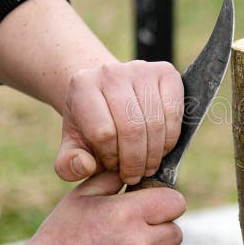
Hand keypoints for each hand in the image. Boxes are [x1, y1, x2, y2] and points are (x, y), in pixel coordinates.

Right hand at [14, 172, 185, 244]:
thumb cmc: (58, 239)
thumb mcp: (80, 198)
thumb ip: (112, 178)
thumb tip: (138, 169)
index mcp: (126, 214)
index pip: (176, 203)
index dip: (166, 205)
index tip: (154, 211)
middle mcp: (139, 244)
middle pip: (175, 233)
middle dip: (158, 233)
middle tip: (130, 237)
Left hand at [54, 60, 183, 183]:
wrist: (109, 95)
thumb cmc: (92, 125)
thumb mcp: (73, 146)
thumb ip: (69, 164)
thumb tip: (86, 166)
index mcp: (82, 87)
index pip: (103, 132)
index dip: (112, 158)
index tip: (114, 168)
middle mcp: (110, 71)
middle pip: (132, 127)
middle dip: (136, 161)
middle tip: (135, 176)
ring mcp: (140, 68)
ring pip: (155, 122)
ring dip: (154, 153)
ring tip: (147, 165)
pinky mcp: (165, 71)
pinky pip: (174, 111)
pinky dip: (170, 137)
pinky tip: (161, 148)